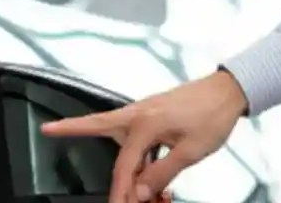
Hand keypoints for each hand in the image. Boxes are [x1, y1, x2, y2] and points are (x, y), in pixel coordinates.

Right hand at [41, 70, 248, 202]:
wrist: (232, 89)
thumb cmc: (213, 115)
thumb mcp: (190, 151)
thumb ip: (160, 172)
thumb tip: (138, 192)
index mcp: (146, 123)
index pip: (124, 167)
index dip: (120, 192)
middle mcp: (141, 113)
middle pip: (99, 123)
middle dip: (72, 128)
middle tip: (47, 128)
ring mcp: (148, 109)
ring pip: (117, 130)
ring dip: (111, 150)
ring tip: (88, 150)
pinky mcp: (157, 111)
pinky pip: (135, 131)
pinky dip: (131, 148)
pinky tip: (137, 163)